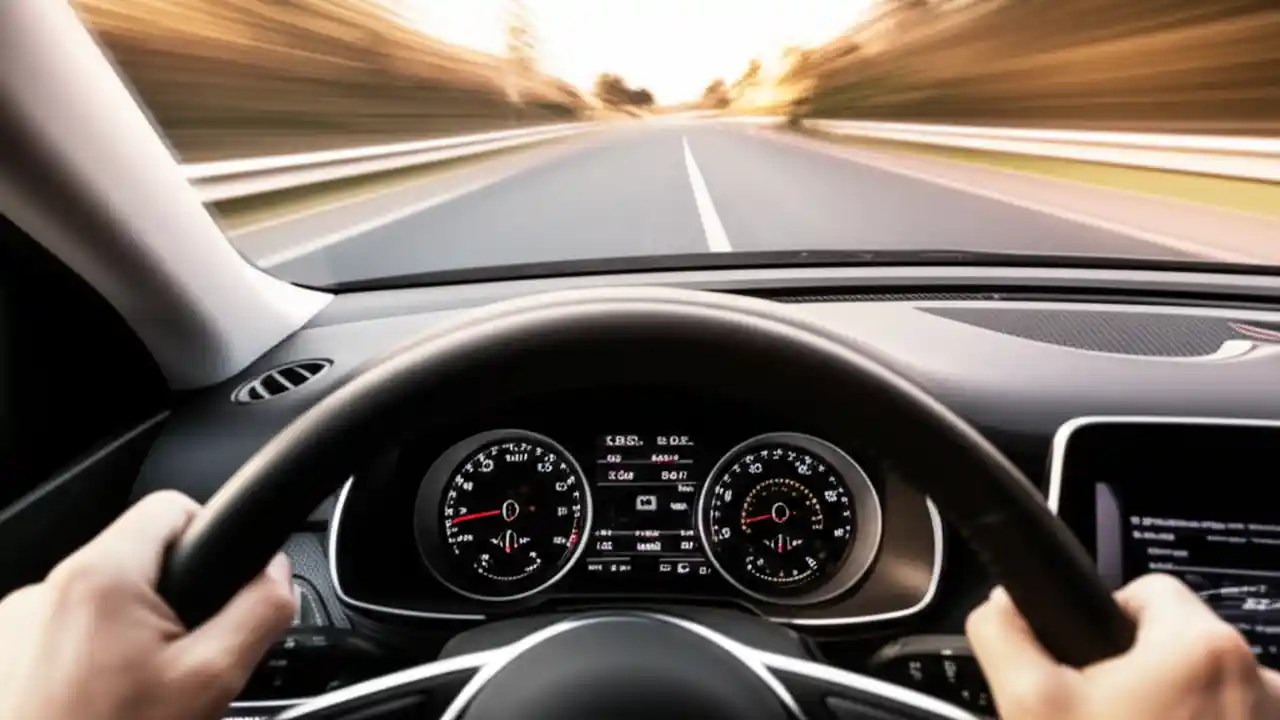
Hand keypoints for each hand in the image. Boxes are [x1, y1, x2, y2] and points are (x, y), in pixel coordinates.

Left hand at [0, 490, 295, 719]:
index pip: (172, 507)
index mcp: (101, 577)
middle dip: (169, 602)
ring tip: (132, 695)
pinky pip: (59, 636)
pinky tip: (95, 705)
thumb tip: (277, 575)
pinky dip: (85, 661)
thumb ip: (258, 613)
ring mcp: (11, 625)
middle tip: (181, 663)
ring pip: (98, 604)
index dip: (211, 536)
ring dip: (124, 635)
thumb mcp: (210, 682)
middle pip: (136, 559)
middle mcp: (45, 589)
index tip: (221, 583)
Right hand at [967, 574, 1279, 718]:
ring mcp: (1274, 719)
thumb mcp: (1031, 706)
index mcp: (1203, 646)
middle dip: (1144, 680)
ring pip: (1212, 694)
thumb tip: (1001, 608)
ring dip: (1181, 715)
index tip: (1091, 677)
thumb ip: (1005, 637)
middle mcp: (1262, 679)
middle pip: (1182, 647)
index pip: (1146, 593)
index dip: (1105, 629)